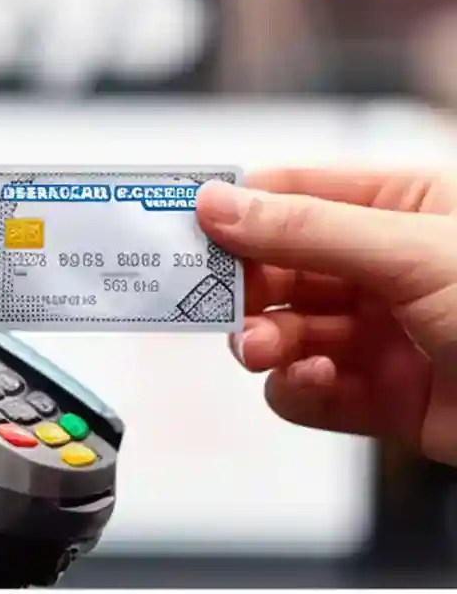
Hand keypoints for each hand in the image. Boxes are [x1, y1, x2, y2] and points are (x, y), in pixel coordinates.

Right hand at [196, 169, 456, 464]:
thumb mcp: (414, 252)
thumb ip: (307, 229)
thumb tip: (219, 202)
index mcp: (401, 208)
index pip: (292, 194)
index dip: (233, 207)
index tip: (179, 222)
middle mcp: (385, 268)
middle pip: (277, 267)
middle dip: (243, 285)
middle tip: (211, 298)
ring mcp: (383, 335)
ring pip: (285, 330)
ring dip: (262, 340)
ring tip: (263, 348)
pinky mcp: (383, 400)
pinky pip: (309, 392)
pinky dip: (296, 390)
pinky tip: (313, 383)